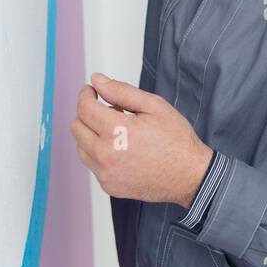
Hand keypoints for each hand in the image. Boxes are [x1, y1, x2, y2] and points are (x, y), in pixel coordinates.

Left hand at [71, 72, 212, 207]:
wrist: (189, 175)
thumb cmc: (176, 141)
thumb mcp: (154, 106)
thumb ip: (121, 91)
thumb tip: (97, 80)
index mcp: (116, 131)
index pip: (84, 108)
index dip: (86, 95)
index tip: (92, 91)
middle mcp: (106, 154)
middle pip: (77, 127)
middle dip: (87, 113)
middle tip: (107, 109)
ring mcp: (105, 173)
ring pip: (80, 147)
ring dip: (91, 134)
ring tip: (115, 130)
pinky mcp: (108, 186)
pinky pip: (92, 165)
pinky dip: (100, 153)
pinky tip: (120, 149)